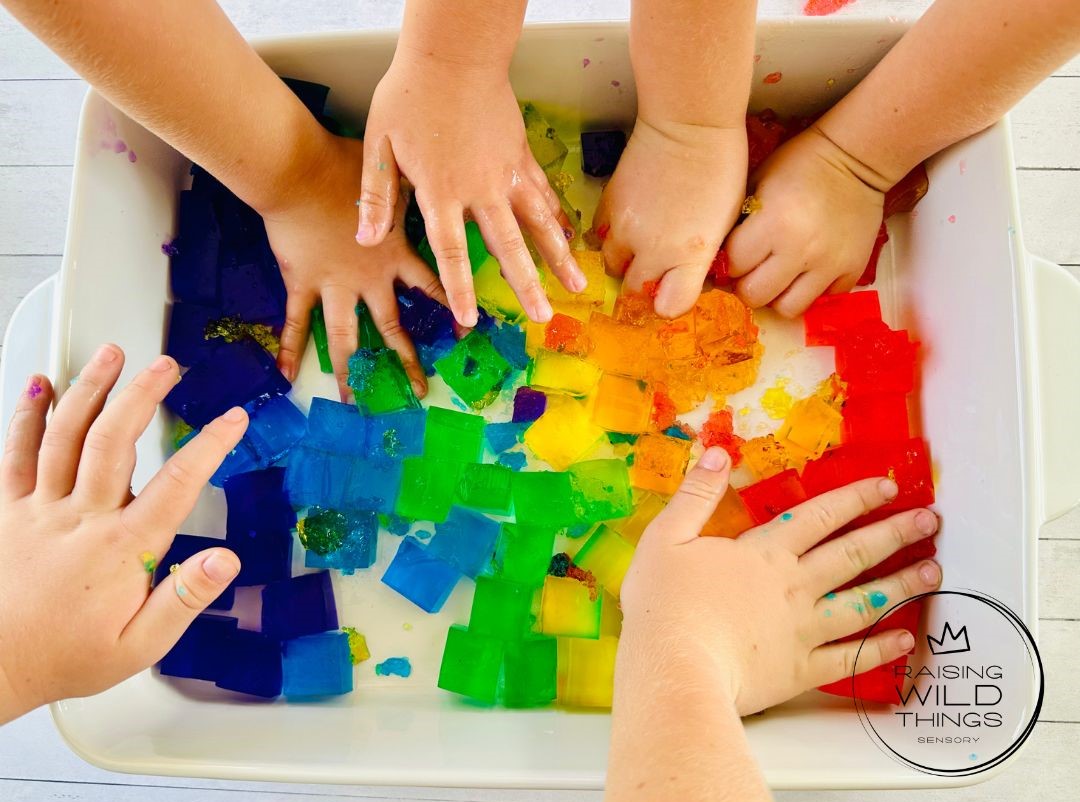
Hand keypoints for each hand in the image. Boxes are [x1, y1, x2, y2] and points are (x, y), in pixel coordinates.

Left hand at [0, 345, 247, 722]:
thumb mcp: (141, 646)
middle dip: (142, 395)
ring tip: (111, 355)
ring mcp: (39, 509)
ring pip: (65, 435)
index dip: (209, 447)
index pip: (176, 485)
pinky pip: (15, 452)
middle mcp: (80, 518)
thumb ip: (185, 598)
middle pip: (113, 440)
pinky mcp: (7, 509)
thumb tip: (226, 559)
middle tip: (165, 366)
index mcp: (120, 549)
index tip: (233, 420)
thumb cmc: (67, 656)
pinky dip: (27, 415)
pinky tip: (40, 385)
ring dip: (90, 389)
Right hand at [263, 133, 449, 400]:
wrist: (298, 170)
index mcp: (395, 255)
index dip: (450, 308)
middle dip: (406, 361)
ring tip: (353, 401)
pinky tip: (286, 375)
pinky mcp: (302, 282)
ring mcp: (335, 285)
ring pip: (345, 337)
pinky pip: (297, 320)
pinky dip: (290, 347)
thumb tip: (447, 179)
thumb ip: (419, 189)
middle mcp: (369, 279)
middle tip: (418, 392)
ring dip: (350, 371)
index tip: (465, 333)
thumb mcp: (395, 177)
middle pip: (392, 328)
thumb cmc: (345, 166)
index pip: (431, 288)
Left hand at [355, 52, 584, 326]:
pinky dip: (556, 217)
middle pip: (508, 246)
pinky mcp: (521, 154)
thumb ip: (377, 194)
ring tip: (578, 284)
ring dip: (558, 256)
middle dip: (526, 285)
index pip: (452, 251)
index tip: (469, 318)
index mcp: (441, 190)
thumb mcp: (379, 143)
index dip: (460, 288)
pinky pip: (542, 192)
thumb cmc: (409, 94)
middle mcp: (480, 187)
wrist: (453, 52)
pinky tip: (569, 236)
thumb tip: (366, 239)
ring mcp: (507, 171)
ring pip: (539, 223)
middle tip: (542, 317)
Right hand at [594, 119, 747, 316]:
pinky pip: (599, 235)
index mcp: (688, 256)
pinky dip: (610, 237)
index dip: (671, 302)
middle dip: (644, 285)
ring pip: (612, 264)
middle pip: (634, 289)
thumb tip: (687, 277)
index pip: (669, 306)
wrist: (690, 123)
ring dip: (624, 262)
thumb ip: (701, 258)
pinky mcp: (607, 205)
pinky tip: (627, 224)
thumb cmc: (721, 170)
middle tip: (658, 271)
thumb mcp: (724, 224)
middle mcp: (652, 250)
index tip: (676, 292)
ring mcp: (624, 228)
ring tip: (640, 246)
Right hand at [620, 447, 941, 716]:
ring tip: (932, 573)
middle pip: (853, 554)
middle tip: (929, 521)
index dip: (855, 498)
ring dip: (901, 585)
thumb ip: (695, 495)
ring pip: (863, 603)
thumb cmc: (664, 604)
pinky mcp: (800, 670)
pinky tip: (905, 641)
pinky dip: (881, 649)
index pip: (819, 516)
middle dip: (894, 533)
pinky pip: (851, 658)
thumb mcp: (666, 537)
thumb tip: (716, 455)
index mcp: (763, 553)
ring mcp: (802, 630)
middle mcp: (793, 586)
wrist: (675, 666)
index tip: (887, 486)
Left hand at [724, 126, 889, 317]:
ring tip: (779, 277)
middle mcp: (799, 249)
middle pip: (756, 296)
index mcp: (772, 222)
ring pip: (789, 308)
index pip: (734, 265)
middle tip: (754, 271)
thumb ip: (738, 220)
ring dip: (778, 296)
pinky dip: (813, 289)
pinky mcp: (852, 269)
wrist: (855, 158)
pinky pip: (823, 299)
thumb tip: (720, 256)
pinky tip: (809, 271)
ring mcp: (828, 264)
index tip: (737, 254)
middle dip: (748, 286)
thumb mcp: (758, 181)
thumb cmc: (798, 165)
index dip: (730, 262)